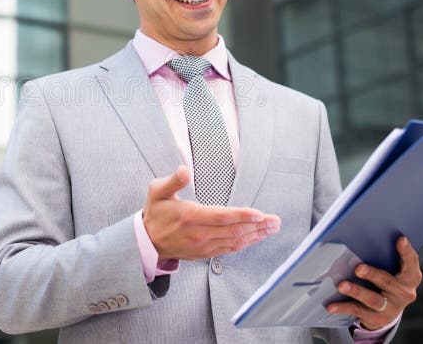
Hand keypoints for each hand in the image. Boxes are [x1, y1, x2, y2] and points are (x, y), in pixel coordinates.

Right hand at [142, 166, 280, 260]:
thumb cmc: (155, 214)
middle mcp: (199, 233)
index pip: (222, 216)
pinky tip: (256, 238)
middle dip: (258, 226)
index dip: (242, 215)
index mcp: (190, 216)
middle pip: (234, 230)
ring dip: (256, 235)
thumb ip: (173, 180)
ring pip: (235, 241)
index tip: (259, 213)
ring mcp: (204, 245)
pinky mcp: (205, 253)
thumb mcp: (157, 191)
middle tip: (276, 221)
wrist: (147, 242)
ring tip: (272, 228)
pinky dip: (245, 243)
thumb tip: (185, 170)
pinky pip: (230, 249)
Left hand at [327, 236, 422, 329]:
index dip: (406, 251)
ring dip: (356, 291)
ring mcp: (391, 308)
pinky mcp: (377, 318)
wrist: (388, 311)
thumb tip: (358, 239)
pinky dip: (343, 307)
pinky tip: (330, 306)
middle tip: (358, 268)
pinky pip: (357, 311)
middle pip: (387, 281)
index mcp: (410, 277)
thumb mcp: (391, 270)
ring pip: (373, 299)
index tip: (400, 239)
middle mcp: (404, 293)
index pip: (410, 262)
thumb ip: (382, 257)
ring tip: (342, 286)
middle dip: (372, 274)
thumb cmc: (386, 281)